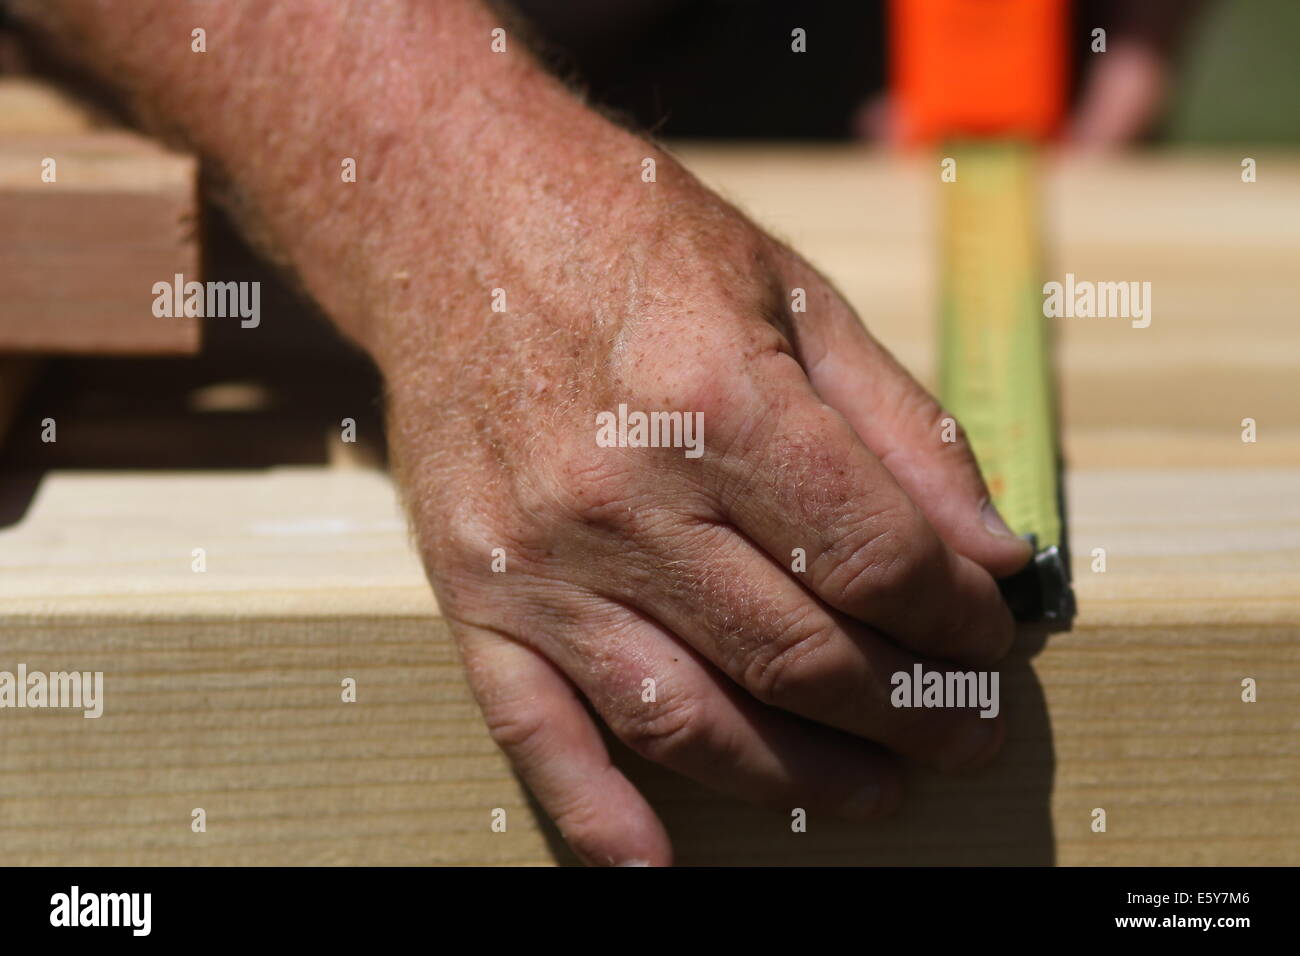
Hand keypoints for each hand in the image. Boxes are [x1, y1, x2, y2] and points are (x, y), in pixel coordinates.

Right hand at [377, 140, 1032, 865]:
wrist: (450, 218)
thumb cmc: (633, 240)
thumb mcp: (793, 297)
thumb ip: (901, 431)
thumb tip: (996, 554)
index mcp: (716, 400)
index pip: (875, 561)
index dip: (959, 619)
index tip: (995, 637)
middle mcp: (620, 496)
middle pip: (797, 652)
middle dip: (908, 710)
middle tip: (966, 732)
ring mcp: (536, 557)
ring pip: (685, 715)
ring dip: (797, 775)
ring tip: (876, 792)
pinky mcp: (471, 590)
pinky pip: (532, 727)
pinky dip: (595, 810)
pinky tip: (659, 866)